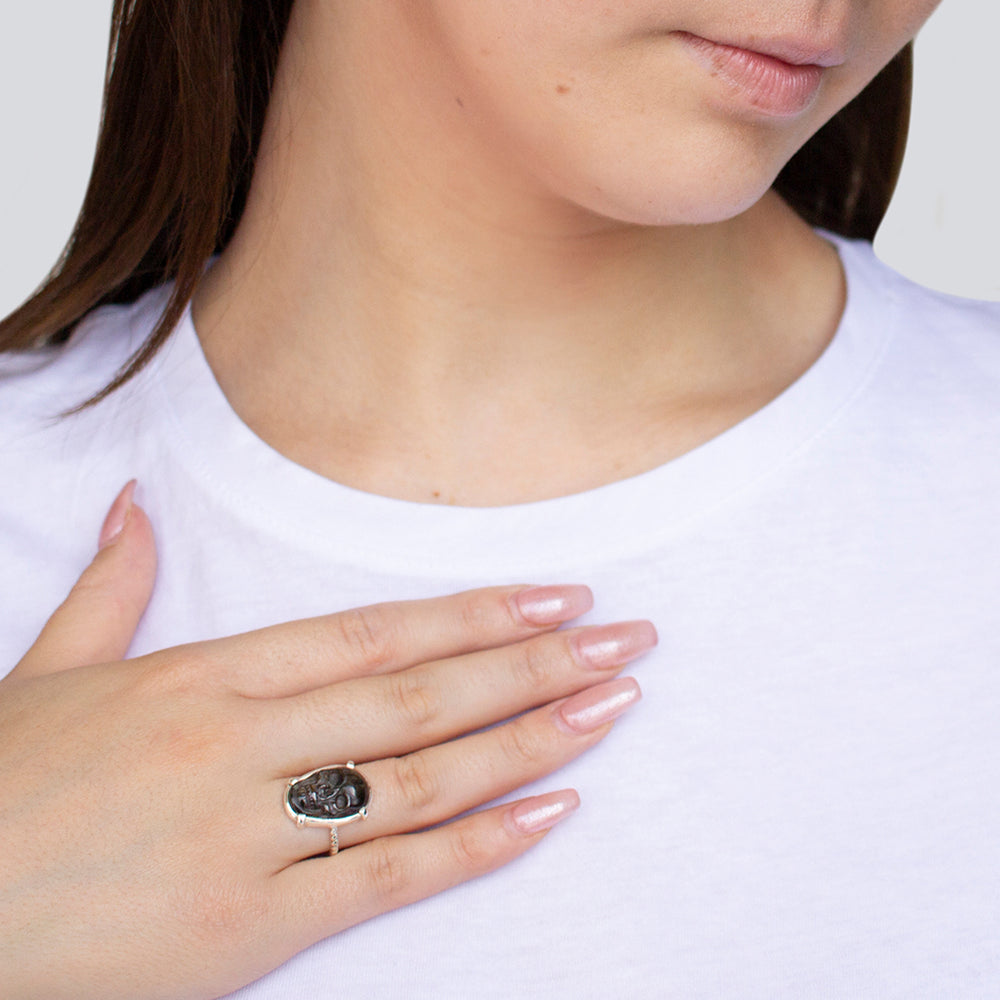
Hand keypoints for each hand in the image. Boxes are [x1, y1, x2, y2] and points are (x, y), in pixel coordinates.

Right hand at [0, 483, 653, 999]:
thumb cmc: (0, 792)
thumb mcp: (46, 673)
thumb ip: (111, 588)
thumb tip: (136, 504)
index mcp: (201, 677)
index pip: (369, 632)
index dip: (471, 613)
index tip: (554, 596)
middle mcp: (239, 743)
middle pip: (419, 695)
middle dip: (532, 665)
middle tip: (625, 640)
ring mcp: (248, 833)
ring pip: (421, 778)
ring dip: (528, 740)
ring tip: (610, 708)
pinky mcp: (249, 927)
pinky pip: (386, 878)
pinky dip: (475, 846)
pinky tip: (548, 813)